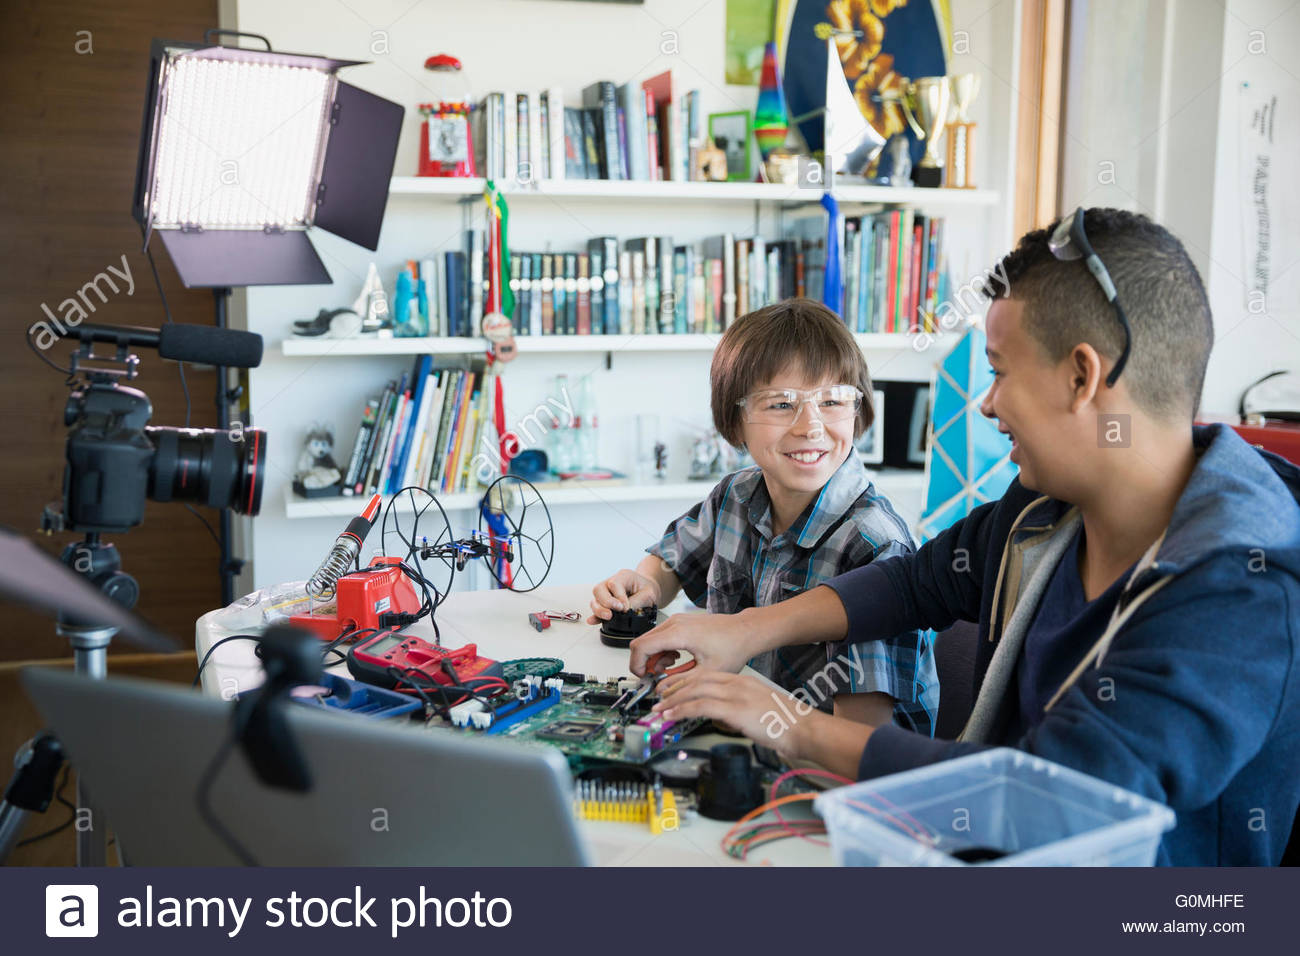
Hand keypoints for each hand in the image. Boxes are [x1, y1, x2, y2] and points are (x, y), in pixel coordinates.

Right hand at [586, 569, 660, 624]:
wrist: (649, 591)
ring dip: (599, 610)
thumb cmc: (648, 589)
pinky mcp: (605, 603)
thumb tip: (625, 612)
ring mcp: (606, 593)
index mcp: (624, 576)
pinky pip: (597, 609)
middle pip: (599, 589)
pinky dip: (595, 616)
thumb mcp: (649, 594)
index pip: (614, 584)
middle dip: (604, 602)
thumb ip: (636, 602)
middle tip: (612, 613)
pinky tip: (593, 621)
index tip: (624, 608)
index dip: (618, 597)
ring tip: (608, 617)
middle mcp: (611, 582)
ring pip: (595, 599)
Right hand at [628, 610, 756, 676]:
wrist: (744, 631)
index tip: (643, 678)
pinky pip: (660, 636)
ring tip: (671, 669)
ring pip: (650, 639)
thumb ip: (680, 683)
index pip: (641, 647)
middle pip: (642, 642)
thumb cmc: (732, 647)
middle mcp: (674, 623)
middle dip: (645, 663)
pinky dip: (661, 650)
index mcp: (678, 633)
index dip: (637, 665)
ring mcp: (676, 620)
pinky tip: (676, 660)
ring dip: (654, 657)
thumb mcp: (706, 673)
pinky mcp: (680, 622)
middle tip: (657, 677)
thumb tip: (662, 691)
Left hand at [653, 670, 808, 762]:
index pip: (705, 676)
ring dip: (673, 699)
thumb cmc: (784, 722)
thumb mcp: (756, 709)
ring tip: (660, 708)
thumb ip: (736, 708)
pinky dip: (682, 710)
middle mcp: (737, 684)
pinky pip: (700, 706)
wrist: (802, 728)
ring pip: (695, 691)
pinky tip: (672, 715)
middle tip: (659, 697)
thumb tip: (719, 717)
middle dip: (674, 688)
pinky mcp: (735, 709)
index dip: (684, 682)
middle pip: (696, 680)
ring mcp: (735, 695)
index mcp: (742, 681)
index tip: (671, 689)